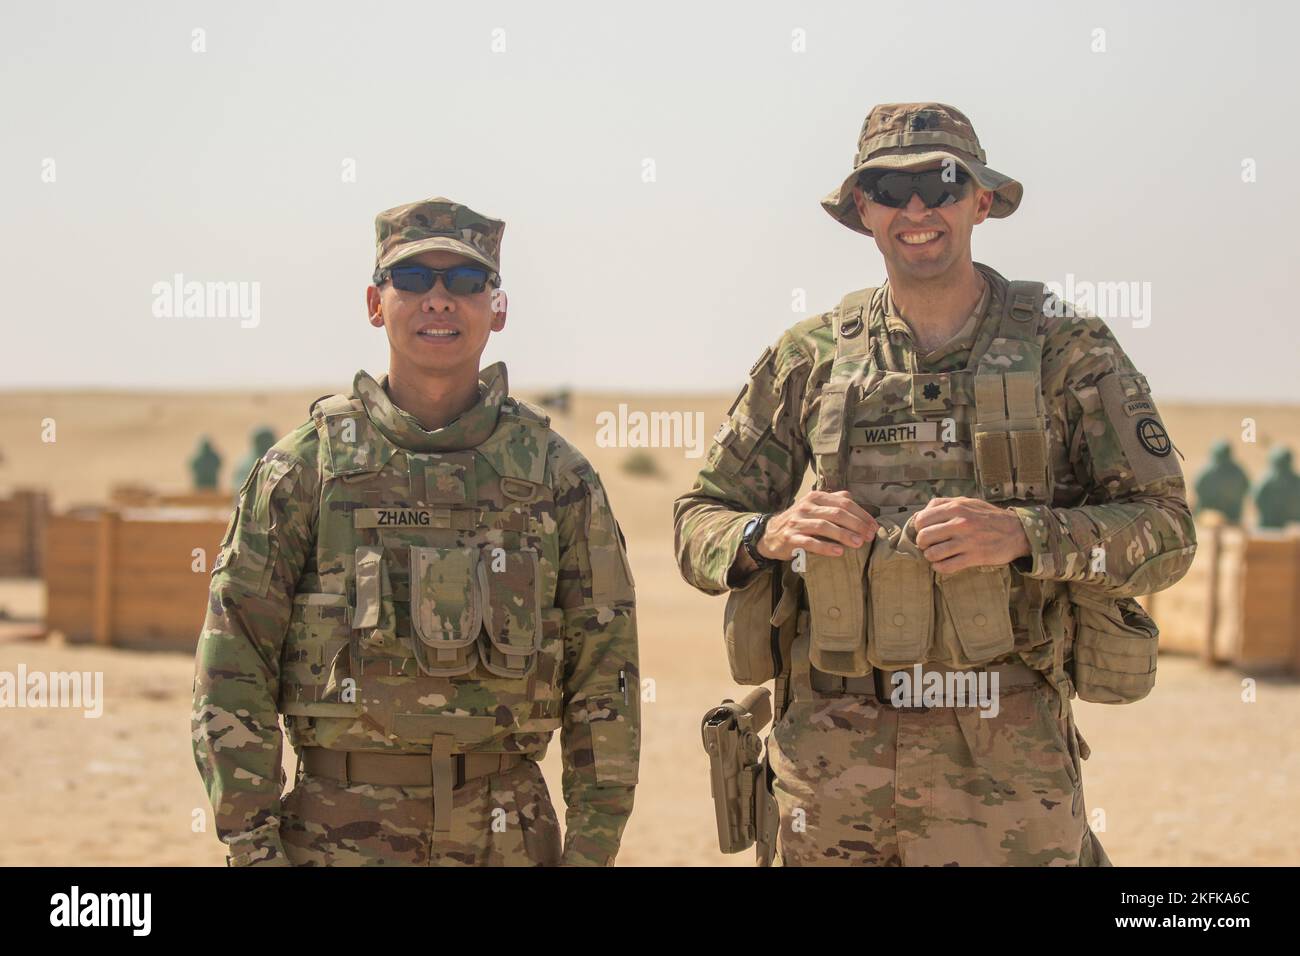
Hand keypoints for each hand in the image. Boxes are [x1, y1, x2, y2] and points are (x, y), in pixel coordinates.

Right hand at [759, 490, 878, 560]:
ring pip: (824, 526)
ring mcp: (796, 522)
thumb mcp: (814, 507)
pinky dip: (825, 547)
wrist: (771, 534)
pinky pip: (810, 542)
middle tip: (869, 536)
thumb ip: (833, 502)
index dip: (861, 514)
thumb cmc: (800, 521)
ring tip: (858, 544)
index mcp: (815, 497)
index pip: (843, 502)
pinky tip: (838, 552)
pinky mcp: (790, 538)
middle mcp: (806, 507)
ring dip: (843, 535)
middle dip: (856, 524)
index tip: (873, 527)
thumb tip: (854, 501)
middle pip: (836, 513)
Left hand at [911, 496, 1029, 572]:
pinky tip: (943, 564)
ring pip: (932, 554)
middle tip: (929, 545)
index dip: (919, 528)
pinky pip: (946, 567)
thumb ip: (943, 504)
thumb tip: (920, 514)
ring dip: (931, 556)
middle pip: (923, 537)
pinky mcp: (974, 558)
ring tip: (936, 555)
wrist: (1016, 531)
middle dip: (923, 543)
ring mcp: (967, 542)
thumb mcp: (967, 502)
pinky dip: (940, 567)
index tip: (926, 531)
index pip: (921, 520)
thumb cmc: (987, 516)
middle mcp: (960, 524)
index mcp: (956, 508)